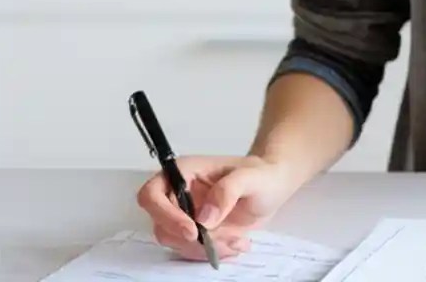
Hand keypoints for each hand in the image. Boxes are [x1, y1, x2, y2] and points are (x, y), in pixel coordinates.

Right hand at [136, 155, 299, 262]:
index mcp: (184, 173)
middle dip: (193, 239)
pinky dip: (214, 253)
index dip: (165, 215)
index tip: (192, 230)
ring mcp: (186, 215)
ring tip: (237, 240)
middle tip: (226, 237)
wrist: (273, 187)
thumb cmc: (262, 174)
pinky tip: (237, 243)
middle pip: (162, 225)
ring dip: (206, 248)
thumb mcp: (250, 177)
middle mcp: (179, 194)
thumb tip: (204, 217)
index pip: (152, 195)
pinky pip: (193, 251)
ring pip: (178, 243)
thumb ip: (227, 191)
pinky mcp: (196, 232)